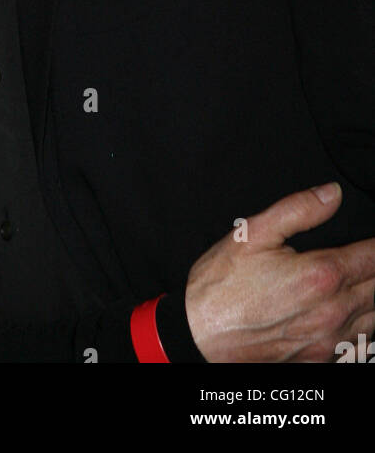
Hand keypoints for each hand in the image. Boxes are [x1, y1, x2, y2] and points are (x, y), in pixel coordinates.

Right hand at [185, 182, 374, 361]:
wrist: (199, 336)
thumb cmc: (221, 287)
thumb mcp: (253, 233)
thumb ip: (298, 209)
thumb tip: (331, 194)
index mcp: (321, 276)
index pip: (373, 257)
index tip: (372, 238)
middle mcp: (332, 312)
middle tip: (366, 255)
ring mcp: (328, 342)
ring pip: (373, 318)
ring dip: (372, 296)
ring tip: (363, 278)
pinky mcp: (319, 360)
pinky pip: (358, 345)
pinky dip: (361, 325)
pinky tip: (348, 312)